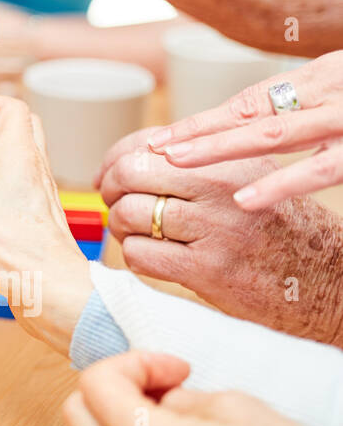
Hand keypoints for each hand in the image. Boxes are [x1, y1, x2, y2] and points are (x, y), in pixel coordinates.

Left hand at [63, 350, 341, 425]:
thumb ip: (179, 396)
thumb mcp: (240, 412)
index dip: (134, 363)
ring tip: (169, 419)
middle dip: (116, 387)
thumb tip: (156, 396)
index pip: (96, 383)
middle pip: (77, 413)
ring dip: (115, 420)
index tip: (174, 368)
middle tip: (165, 386)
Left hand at [96, 128, 342, 346]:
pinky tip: (151, 256)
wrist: (324, 280)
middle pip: (131, 174)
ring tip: (134, 232)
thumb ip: (197, 162)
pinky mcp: (207, 270)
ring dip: (120, 226)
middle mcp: (220, 188)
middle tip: (113, 203)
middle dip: (111, 190)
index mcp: (226, 159)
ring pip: (129, 214)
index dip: (113, 160)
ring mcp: (214, 230)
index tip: (105, 176)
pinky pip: (141, 255)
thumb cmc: (276, 228)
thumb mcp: (247, 177)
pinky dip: (134, 255)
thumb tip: (133, 154)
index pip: (145, 145)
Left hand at [144, 51, 342, 209]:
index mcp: (320, 79)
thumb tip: (266, 119)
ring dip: (220, 148)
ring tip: (175, 160)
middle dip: (198, 132)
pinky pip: (319, 170)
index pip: (251, 102)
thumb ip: (309, 105)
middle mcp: (325, 95)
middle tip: (154, 148)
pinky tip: (243, 201)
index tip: (160, 139)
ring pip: (273, 134)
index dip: (204, 121)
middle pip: (250, 114)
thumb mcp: (342, 90)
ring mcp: (342, 121)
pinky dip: (280, 184)